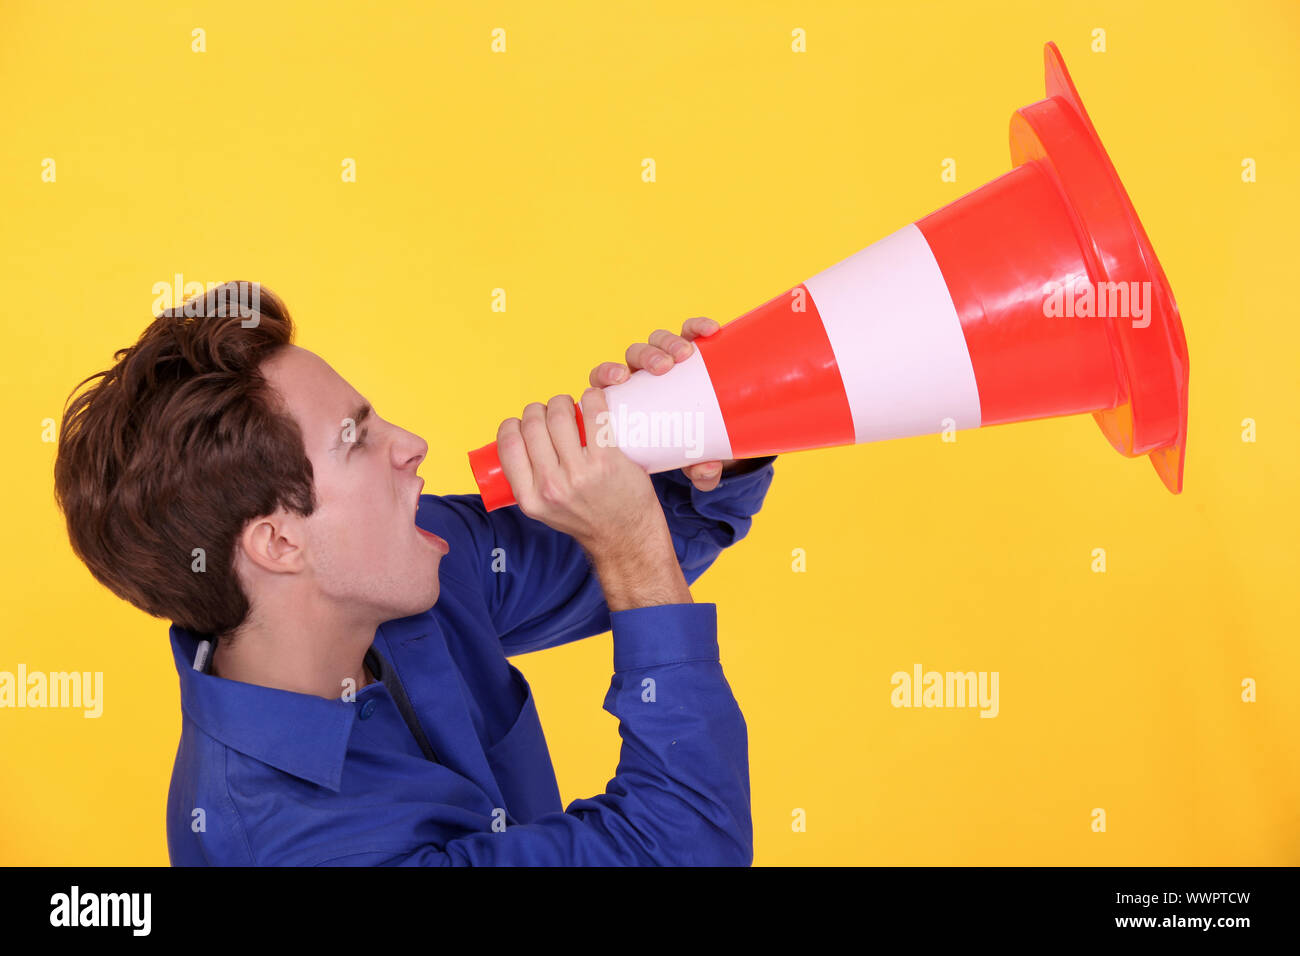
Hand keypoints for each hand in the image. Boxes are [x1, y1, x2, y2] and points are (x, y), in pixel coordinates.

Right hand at [495, 388, 668, 555]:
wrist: (625, 538)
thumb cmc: (586, 518)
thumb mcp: (545, 509)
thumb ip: (529, 481)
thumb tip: (519, 440)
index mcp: (530, 498)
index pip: (509, 444)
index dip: (514, 424)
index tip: (525, 423)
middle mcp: (551, 486)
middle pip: (533, 424)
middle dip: (540, 409)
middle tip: (553, 412)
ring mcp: (580, 473)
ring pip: (559, 415)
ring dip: (563, 401)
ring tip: (571, 405)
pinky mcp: (608, 461)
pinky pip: (594, 415)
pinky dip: (592, 398)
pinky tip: (593, 399)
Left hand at [588, 317, 736, 491]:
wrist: (701, 438)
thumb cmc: (680, 449)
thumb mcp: (682, 461)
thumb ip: (694, 468)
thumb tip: (706, 472)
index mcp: (626, 398)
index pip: (605, 378)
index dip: (608, 373)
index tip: (620, 379)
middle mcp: (642, 375)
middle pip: (633, 356)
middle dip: (644, 356)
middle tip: (663, 368)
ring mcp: (666, 360)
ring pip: (657, 340)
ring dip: (667, 342)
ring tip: (684, 355)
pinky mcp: (692, 351)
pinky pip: (690, 332)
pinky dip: (696, 327)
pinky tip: (710, 330)